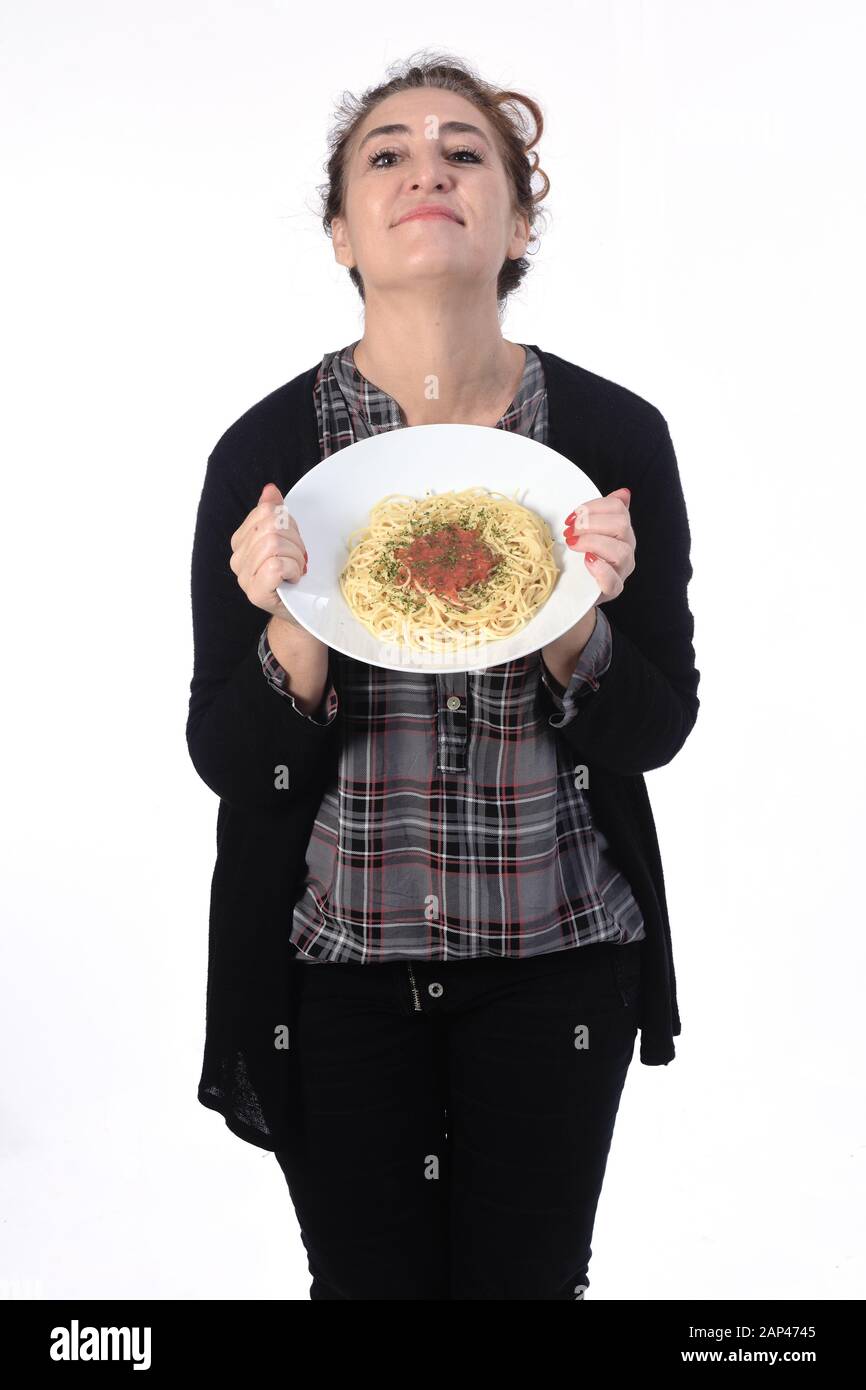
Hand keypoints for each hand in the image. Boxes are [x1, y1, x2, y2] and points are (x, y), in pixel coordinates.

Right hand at [229, 482, 309, 629]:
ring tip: (296, 569)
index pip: (266, 512)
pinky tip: (294, 579)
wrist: (301, 612)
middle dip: (295, 541)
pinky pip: (275, 566)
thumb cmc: (294, 576)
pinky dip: (293, 569)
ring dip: (296, 557)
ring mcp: (244, 577)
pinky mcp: (255, 592)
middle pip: (271, 527)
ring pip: (274, 544)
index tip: (294, 543)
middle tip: (299, 559)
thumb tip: (270, 490)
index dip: (288, 523)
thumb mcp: (287, 540)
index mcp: (241, 541)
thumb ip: (275, 514)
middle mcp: (237, 558)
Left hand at [563, 487, 634, 603]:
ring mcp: (622, 570)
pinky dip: (600, 570)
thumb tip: (624, 493)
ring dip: (592, 543)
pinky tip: (587, 561)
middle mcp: (627, 547)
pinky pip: (613, 581)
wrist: (579, 591)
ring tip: (572, 544)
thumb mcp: (591, 532)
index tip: (571, 516)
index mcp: (622, 529)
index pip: (617, 507)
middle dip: (590, 523)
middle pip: (621, 525)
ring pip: (621, 551)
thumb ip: (603, 512)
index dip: (593, 507)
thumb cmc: (583, 558)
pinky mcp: (613, 590)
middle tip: (569, 531)